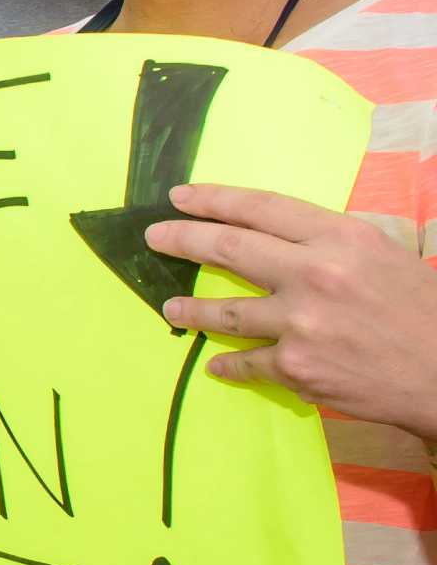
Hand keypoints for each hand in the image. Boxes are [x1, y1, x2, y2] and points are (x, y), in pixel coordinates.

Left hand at [148, 183, 436, 443]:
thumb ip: (335, 243)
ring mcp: (301, 323)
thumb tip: (289, 235)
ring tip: (170, 310)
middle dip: (183, 239)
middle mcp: (315, 274)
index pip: (261, 208)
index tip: (181, 197)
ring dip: (191, 311)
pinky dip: (229, 364)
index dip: (215, 199)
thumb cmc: (425, 310)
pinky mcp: (297, 368)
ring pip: (226, 313)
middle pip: (230, 248)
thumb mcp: (386, 255)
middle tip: (155, 238)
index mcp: (341, 238)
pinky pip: (247, 361)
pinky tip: (217, 364)